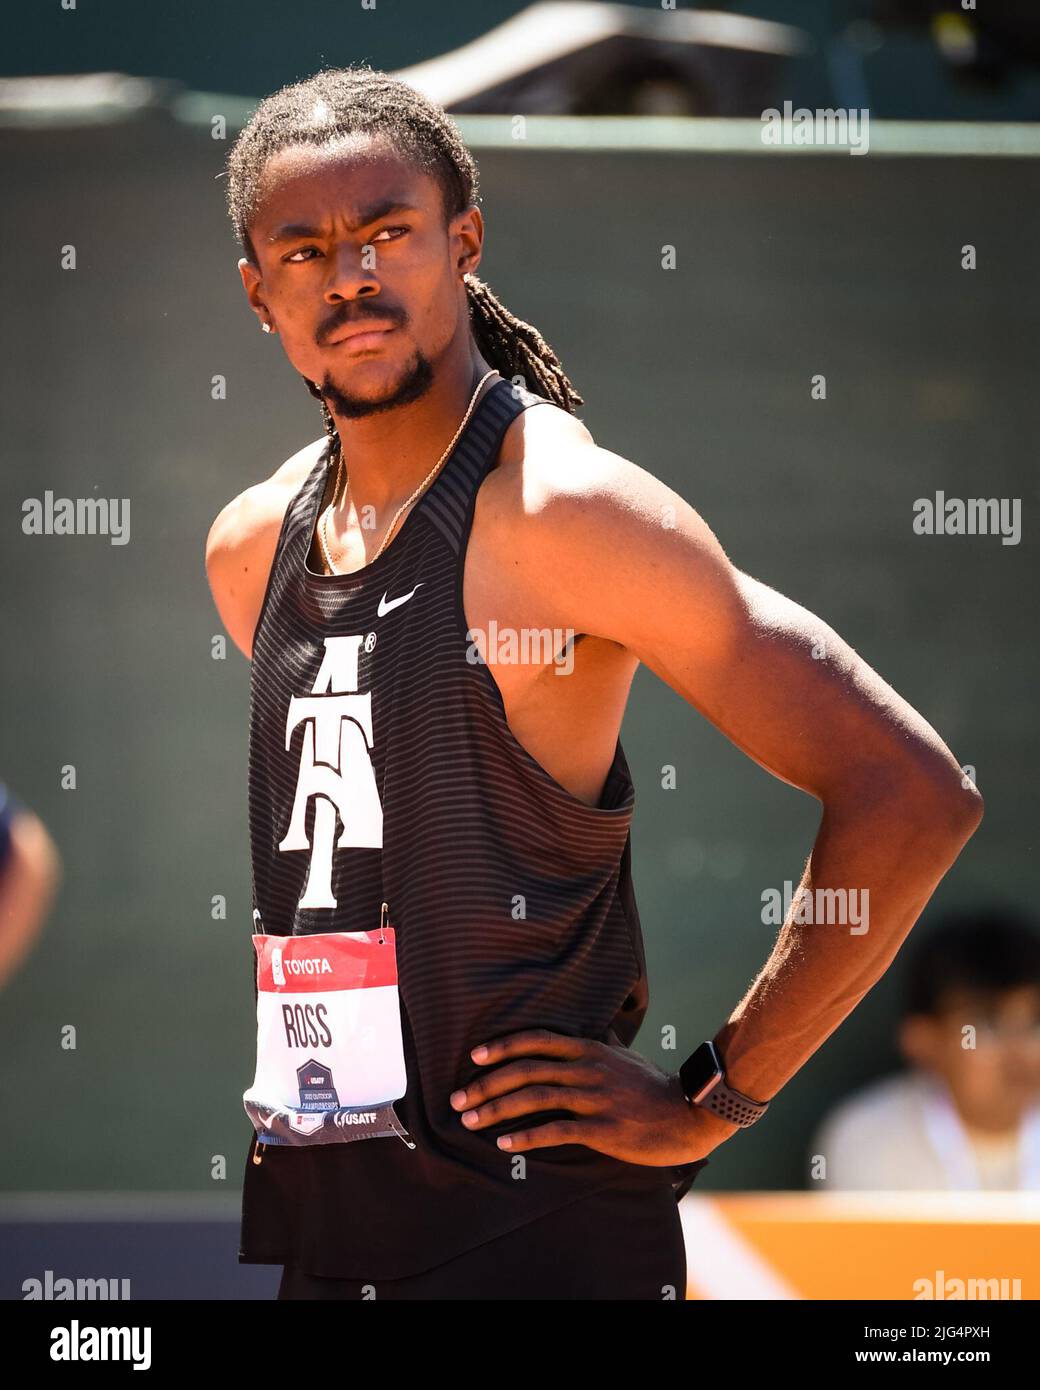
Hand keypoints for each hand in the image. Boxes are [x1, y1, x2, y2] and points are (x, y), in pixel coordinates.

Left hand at [449, 1028, 737, 1165]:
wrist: (688, 1114)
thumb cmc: (651, 1086)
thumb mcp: (622, 1056)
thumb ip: (595, 1046)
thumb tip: (578, 1035)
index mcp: (588, 1050)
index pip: (536, 1041)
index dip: (503, 1047)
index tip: (475, 1056)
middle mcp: (587, 1069)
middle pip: (526, 1070)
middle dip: (486, 1083)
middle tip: (458, 1097)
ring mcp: (595, 1098)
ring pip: (535, 1099)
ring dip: (497, 1110)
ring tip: (471, 1121)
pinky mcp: (603, 1129)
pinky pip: (556, 1131)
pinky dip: (526, 1138)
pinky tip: (505, 1145)